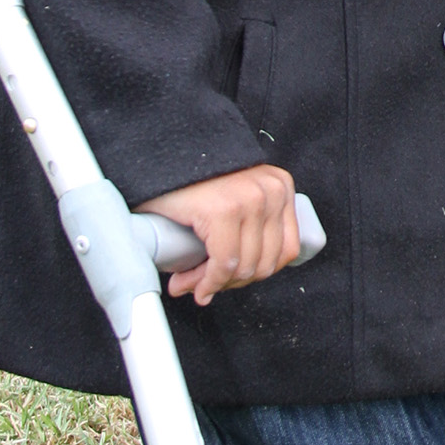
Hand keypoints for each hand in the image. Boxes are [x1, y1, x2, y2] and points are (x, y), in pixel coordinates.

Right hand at [138, 164, 299, 306]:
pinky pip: (223, 263)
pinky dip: (208, 282)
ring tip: (193, 284)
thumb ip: (246, 232)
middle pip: (266, 263)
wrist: (157, 158)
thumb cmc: (190, 181)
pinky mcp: (224, 211)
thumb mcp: (232, 201)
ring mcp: (251, 199)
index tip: (231, 281)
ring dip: (216, 285)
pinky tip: (192, 284)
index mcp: (280, 187)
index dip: (256, 274)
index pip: (286, 250)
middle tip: (205, 286)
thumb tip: (236, 280)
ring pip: (245, 268)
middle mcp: (272, 191)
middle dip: (233, 283)